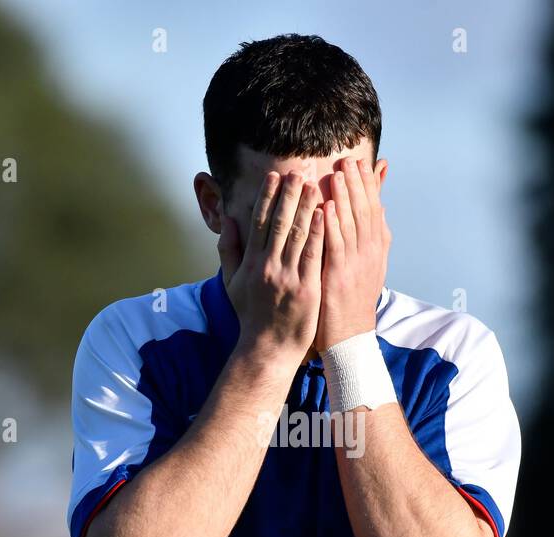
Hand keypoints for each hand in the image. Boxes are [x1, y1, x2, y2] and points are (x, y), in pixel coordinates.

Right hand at [218, 171, 324, 357]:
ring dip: (306, 205)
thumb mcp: (232, 283)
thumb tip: (227, 221)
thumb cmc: (251, 316)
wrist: (267, 349)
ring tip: (314, 183)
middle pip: (280, 222)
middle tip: (298, 170)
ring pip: (298, 234)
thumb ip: (228, 250)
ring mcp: (288, 277)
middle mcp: (268, 266)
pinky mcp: (306, 288)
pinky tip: (325, 213)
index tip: (275, 176)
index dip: (268, 197)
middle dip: (289, 193)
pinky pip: (314, 255)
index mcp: (252, 262)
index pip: (260, 222)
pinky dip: (319, 232)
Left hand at [316, 158, 390, 352]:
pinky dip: (332, 225)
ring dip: (345, 198)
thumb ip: (370, 238)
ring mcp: (356, 265)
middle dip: (357, 184)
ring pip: (351, 225)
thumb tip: (378, 211)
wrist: (351, 338)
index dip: (368, 186)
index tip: (360, 163)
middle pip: (364, 211)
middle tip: (348, 160)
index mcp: (375, 250)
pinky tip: (325, 207)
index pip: (373, 210)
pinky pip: (336, 246)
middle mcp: (369, 254)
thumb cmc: (352, 302)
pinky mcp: (340, 277)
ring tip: (337, 174)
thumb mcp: (367, 268)